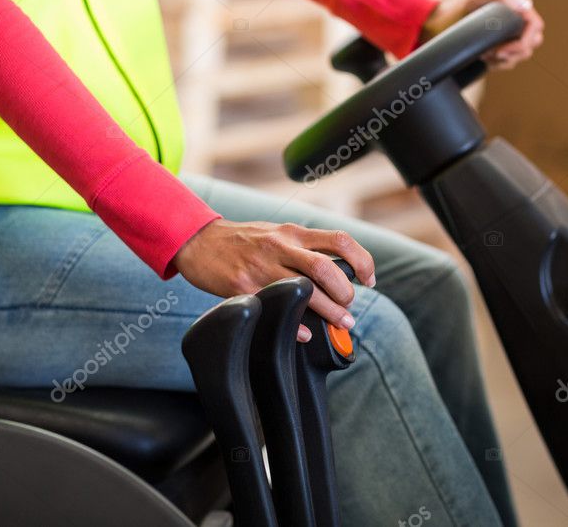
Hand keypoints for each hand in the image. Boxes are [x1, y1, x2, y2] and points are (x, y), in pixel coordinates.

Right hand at [172, 219, 374, 341]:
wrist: (198, 241)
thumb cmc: (242, 241)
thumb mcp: (276, 233)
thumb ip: (304, 248)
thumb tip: (338, 272)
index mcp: (293, 233)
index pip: (340, 240)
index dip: (362, 261)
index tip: (368, 280)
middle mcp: (280, 247)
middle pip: (327, 268)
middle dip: (345, 293)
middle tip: (349, 308)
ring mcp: (261, 267)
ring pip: (305, 289)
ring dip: (329, 311)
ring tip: (340, 323)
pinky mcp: (242, 286)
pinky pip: (274, 307)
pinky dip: (294, 324)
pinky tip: (304, 334)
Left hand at [421, 0, 544, 70]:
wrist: (439, 27)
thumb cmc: (456, 10)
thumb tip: (523, 5)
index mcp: (515, 0)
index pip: (535, 24)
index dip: (524, 41)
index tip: (501, 51)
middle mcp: (517, 14)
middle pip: (534, 40)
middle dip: (514, 52)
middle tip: (491, 55)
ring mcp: (512, 30)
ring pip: (523, 53)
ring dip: (504, 59)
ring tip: (483, 54)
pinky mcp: (504, 45)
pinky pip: (511, 60)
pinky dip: (497, 63)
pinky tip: (482, 57)